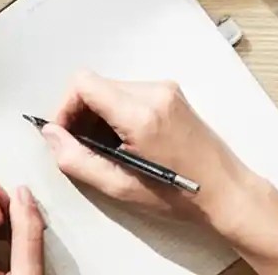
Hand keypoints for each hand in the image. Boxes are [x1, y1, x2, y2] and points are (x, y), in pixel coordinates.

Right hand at [39, 71, 269, 234]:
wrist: (226, 191)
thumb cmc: (181, 194)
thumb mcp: (121, 187)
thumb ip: (77, 160)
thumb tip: (52, 135)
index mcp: (141, 114)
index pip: (84, 84)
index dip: (65, 106)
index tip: (65, 132)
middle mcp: (154, 93)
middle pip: (95, 85)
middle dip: (81, 113)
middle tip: (84, 146)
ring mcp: (166, 90)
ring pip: (110, 88)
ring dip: (99, 114)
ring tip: (107, 148)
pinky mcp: (171, 94)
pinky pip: (129, 93)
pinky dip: (117, 112)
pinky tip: (125, 140)